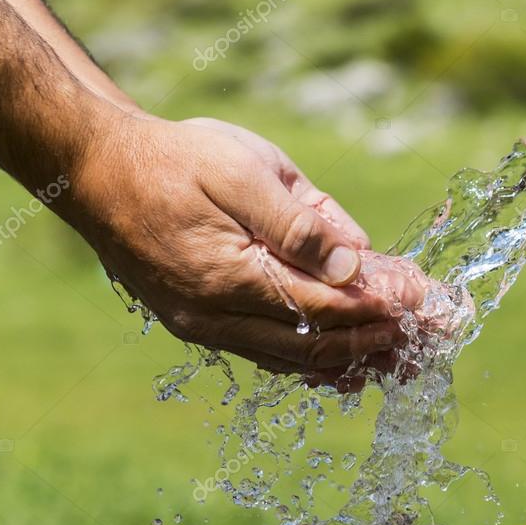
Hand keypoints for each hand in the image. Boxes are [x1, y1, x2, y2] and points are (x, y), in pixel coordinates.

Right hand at [64, 113, 425, 377]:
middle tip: (428, 335)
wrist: (97, 171)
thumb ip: (300, 222)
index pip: (326, 308)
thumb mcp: (243, 171)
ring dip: (351, 357)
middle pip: (316, 345)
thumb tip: (356, 264)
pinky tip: (347, 364)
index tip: (424, 301)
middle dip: (377, 339)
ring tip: (401, 356)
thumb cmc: (175, 159)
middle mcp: (217, 318)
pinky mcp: (201, 325)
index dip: (380, 307)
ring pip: (294, 360)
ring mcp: (206, 327)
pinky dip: (314, 360)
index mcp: (230, 278)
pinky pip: (268, 355)